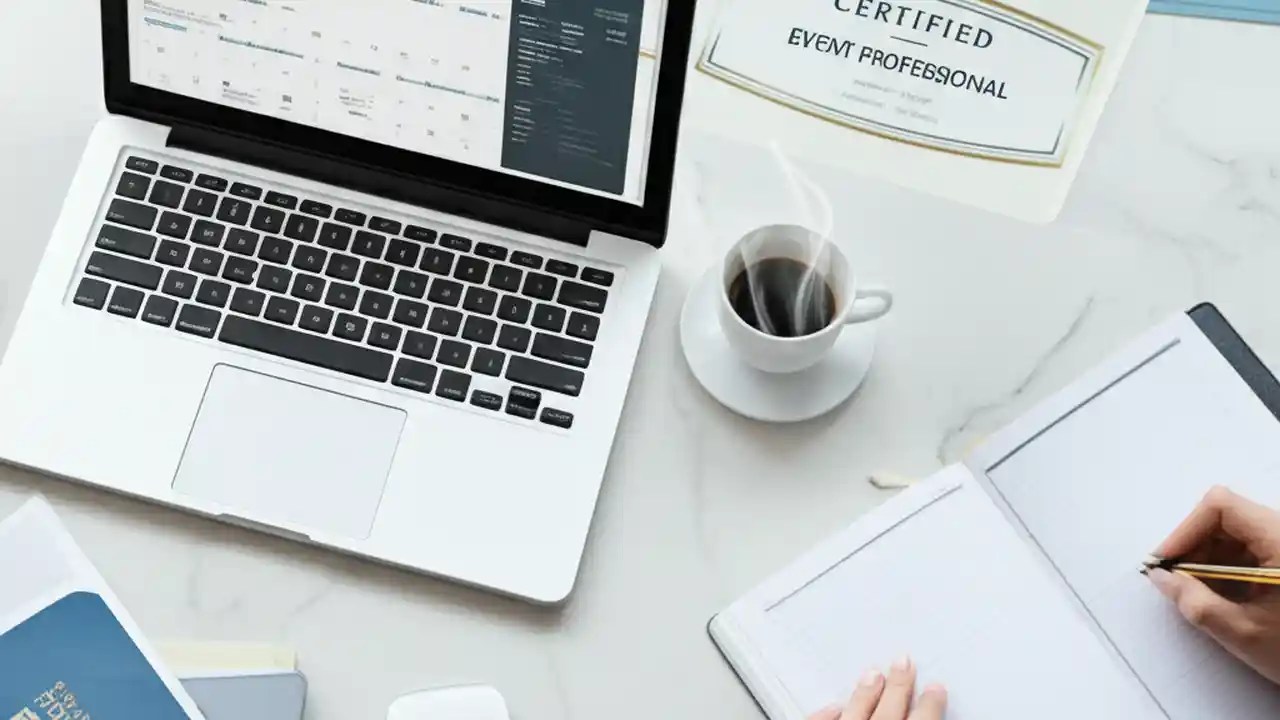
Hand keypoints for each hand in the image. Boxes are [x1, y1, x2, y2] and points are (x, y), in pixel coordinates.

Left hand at [808, 657, 945, 719]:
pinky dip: (827, 714)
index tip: (936, 689)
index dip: (931, 705)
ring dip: (865, 693)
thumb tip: (924, 711)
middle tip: (903, 661)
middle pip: (889, 711)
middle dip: (898, 685)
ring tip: (873, 674)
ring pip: (855, 712)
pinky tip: (833, 706)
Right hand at [1148, 486, 1279, 684]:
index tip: (1168, 562)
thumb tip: (1161, 578)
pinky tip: (1223, 596)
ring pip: (1237, 533)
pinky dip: (1229, 568)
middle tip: (1176, 580)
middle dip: (1195, 546)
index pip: (1222, 507)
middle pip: (1227, 517)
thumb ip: (1195, 603)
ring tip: (1198, 593)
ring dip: (1209, 558)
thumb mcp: (1244, 632)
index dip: (1186, 530)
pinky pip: (1252, 549)